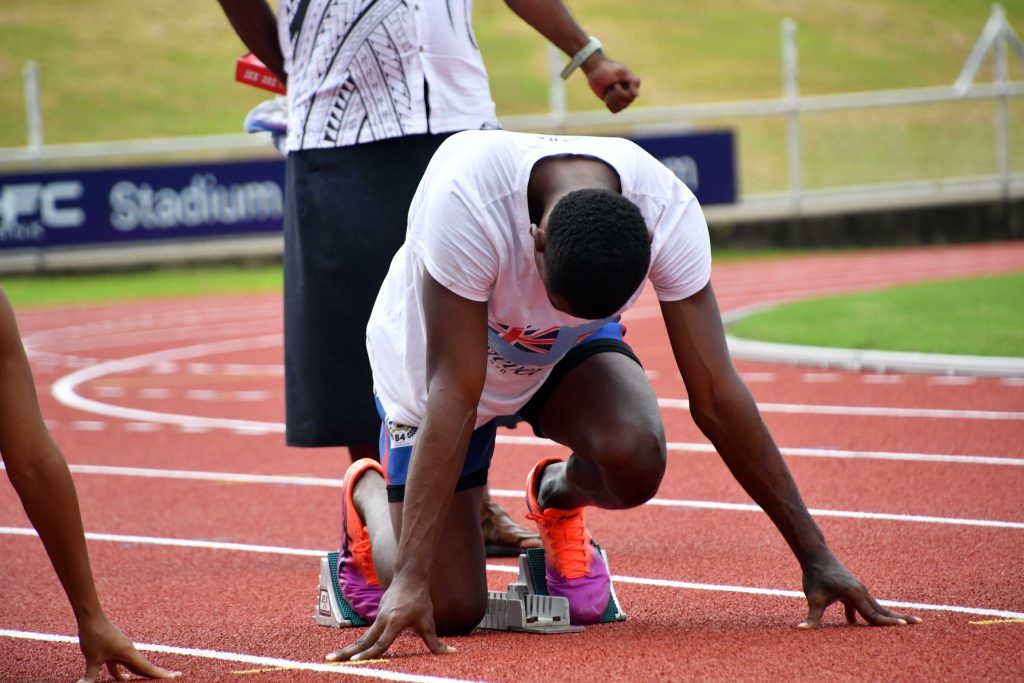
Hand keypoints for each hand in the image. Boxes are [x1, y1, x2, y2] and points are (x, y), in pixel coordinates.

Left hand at [77, 614, 180, 681]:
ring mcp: (122, 650)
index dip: (162, 674)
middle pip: (146, 667)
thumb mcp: (92, 659)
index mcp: (128, 653)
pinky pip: (123, 664)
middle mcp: (129, 652)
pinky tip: (124, 679)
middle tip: (174, 676)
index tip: (177, 675)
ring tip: (148, 681)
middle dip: (158, 673)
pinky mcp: (114, 649)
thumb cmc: (95, 635)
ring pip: (135, 666)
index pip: (147, 668)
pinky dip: (124, 673)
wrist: (91, 617)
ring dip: (141, 674)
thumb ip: (90, 677)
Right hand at [325, 577, 455, 661]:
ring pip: (362, 636)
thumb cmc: (420, 600)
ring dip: (348, 648)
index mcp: (393, 623)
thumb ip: (436, 641)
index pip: (380, 643)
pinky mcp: (377, 615)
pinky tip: (350, 651)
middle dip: (346, 652)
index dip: (368, 654)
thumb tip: (451, 653)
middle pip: (362, 641)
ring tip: (332, 657)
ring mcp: (378, 617)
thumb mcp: (429, 621)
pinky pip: (368, 632)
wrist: (410, 576)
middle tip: (329, 660)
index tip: (354, 662)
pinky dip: (358, 642)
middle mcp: (382, 620)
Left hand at [582, 57, 640, 112]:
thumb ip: (632, 81)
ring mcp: (623, 98)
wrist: (595, 71)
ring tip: (609, 89)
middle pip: (626, 103)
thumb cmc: (608, 69)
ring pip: (620, 107)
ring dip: (611, 99)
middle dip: (615, 94)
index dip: (621, 92)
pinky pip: (615, 110)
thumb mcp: (620, 72)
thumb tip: (637, 95)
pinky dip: (609, 104)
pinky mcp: (615, 103)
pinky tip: (607, 95)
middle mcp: (630, 91)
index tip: (616, 83)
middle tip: (612, 85)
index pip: (632, 96)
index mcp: (633, 83)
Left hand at [798, 555, 921, 628]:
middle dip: (899, 617)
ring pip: (874, 606)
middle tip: (918, 623)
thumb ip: (811, 617)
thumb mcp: (812, 598)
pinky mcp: (851, 588)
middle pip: (881, 609)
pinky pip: (861, 604)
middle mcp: (860, 590)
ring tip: (902, 622)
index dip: (887, 622)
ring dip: (886, 615)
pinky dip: (864, 613)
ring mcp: (858, 588)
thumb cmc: (814, 575)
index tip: (903, 626)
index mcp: (854, 593)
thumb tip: (800, 630)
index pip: (873, 613)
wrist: (815, 554)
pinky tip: (853, 622)